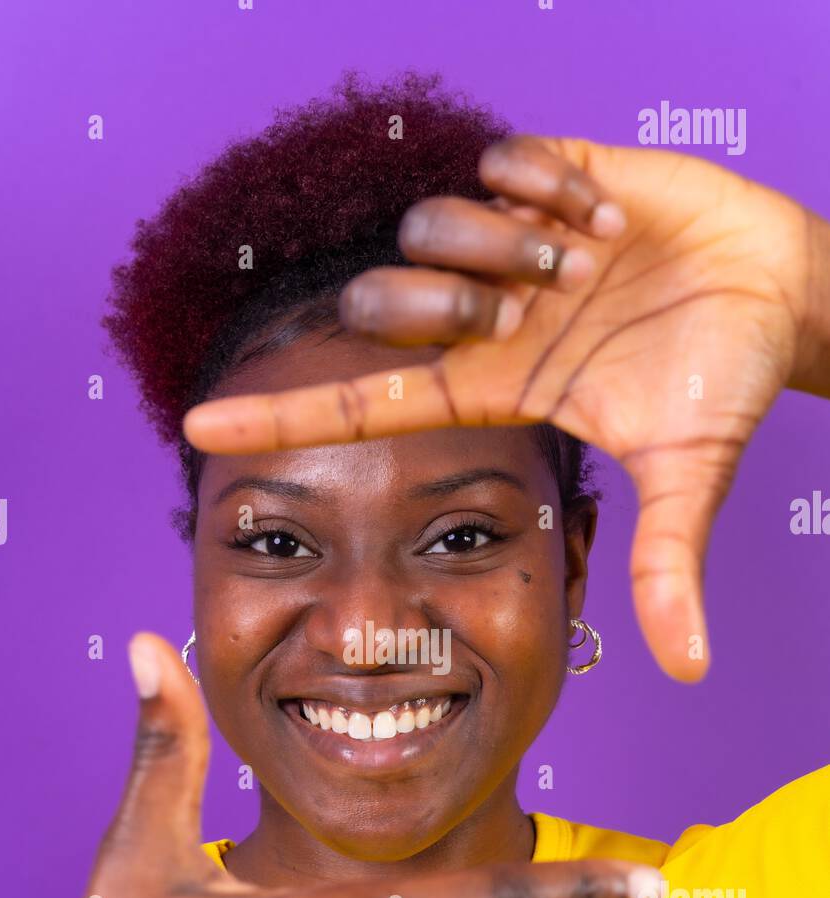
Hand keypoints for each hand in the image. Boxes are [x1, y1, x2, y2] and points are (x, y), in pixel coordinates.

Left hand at [183, 137, 825, 681]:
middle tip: (526, 308)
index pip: (362, 403)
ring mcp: (507, 248)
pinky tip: (600, 211)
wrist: (777, 289)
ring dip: (505, 241)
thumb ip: (670, 564)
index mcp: (495, 387)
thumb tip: (689, 669)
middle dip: (442, 301)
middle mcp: (483, 319)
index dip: (280, 417)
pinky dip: (547, 181)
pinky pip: (500, 159)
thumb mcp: (688, 470)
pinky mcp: (546, 176)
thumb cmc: (725, 377)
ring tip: (586, 257)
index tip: (195, 432)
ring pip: (428, 224)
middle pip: (382, 301)